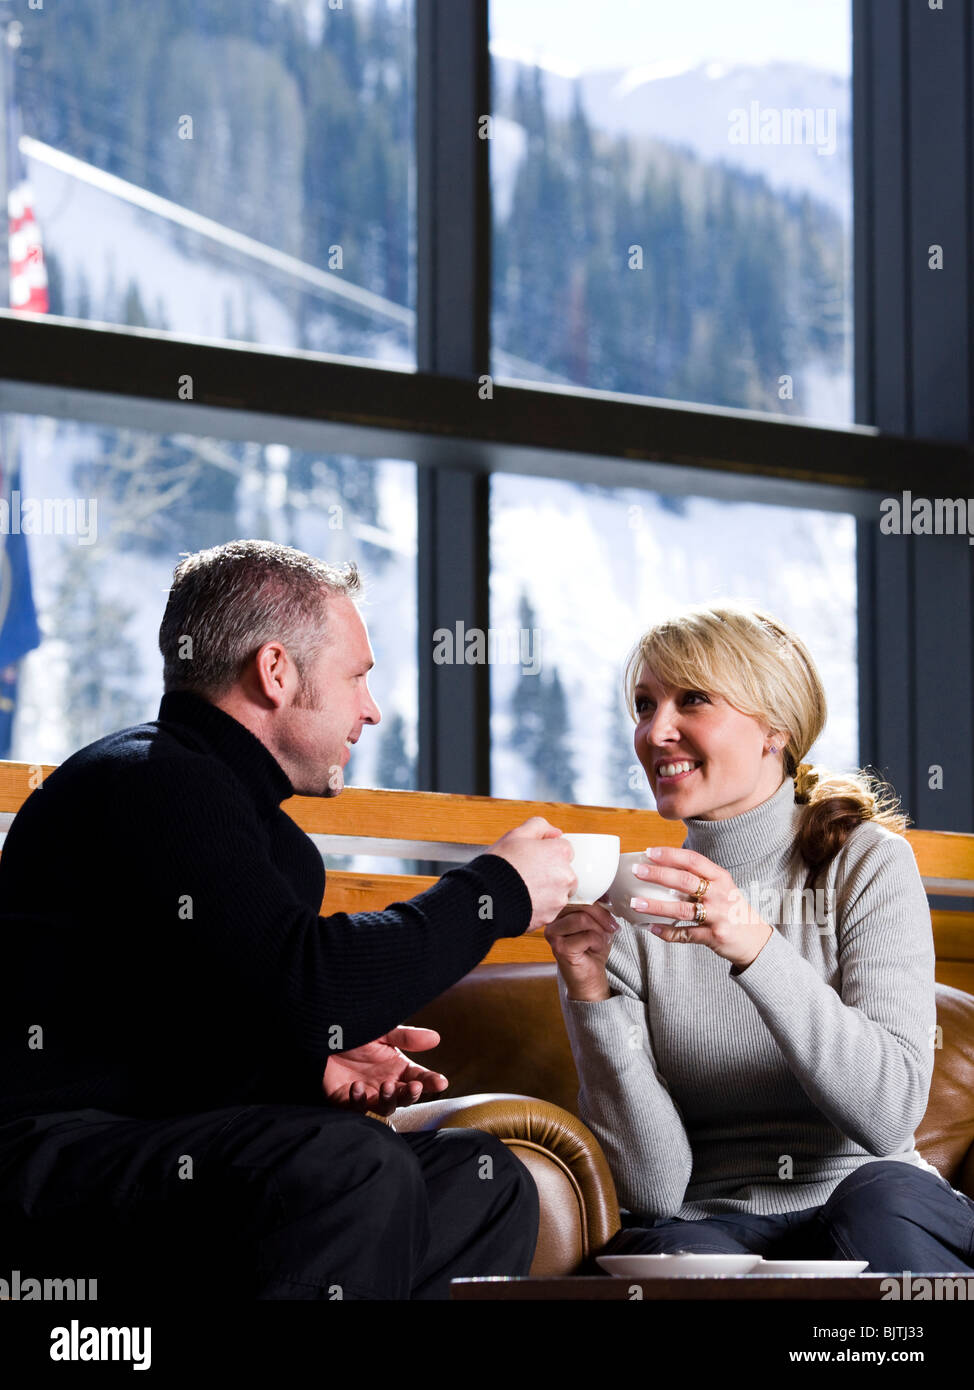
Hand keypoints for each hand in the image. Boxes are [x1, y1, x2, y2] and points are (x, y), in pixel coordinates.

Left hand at [322, 1026, 448, 1115]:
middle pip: (405, 1098)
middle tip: (413, 1087)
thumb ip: (407, 1037)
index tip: (440, 1082)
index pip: (420, 1078)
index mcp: (398, 1067)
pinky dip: (359, 1102)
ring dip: (388, 1100)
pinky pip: (356, 1109)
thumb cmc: (355, 1032)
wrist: (323, 1033)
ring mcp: (368, 1093)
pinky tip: (357, 1088)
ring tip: (385, 1086)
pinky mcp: (346, 1100)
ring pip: (385, 1108)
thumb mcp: (382, 1032)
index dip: (431, 1081)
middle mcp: (386, 1083)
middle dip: (411, 1094)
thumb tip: (436, 1038)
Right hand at [483, 817, 576, 930]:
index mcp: (560, 853)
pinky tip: (522, 901)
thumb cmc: (501, 864)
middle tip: (526, 873)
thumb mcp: (515, 835)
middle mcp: (566, 876)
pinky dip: (538, 906)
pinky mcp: (549, 917)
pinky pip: (548, 909)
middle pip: (564, 872)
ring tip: (523, 888)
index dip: (546, 851)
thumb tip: (555, 833)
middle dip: (550, 872)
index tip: (532, 857)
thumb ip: (539, 826)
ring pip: (557, 892)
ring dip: (546, 890)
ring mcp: (559, 899)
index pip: (564, 849)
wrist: (487, 897)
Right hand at [544, 901, 618, 999]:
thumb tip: (606, 893)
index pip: (576, 895)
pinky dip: (597, 942)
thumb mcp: (597, 923)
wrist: (590, 977)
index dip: (596, 900)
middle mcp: (552, 921)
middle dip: (601, 916)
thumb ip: (597, 907)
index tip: (609, 908)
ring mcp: (553, 934)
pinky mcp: (559, 948)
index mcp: (559, 911)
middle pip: (579, 905)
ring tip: (602, 940)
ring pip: (582, 919)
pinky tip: (595, 949)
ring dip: (599, 930)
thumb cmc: (592, 949)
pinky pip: (586, 936)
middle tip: (612, 927)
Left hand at [629, 846, 772, 970]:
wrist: (755, 940)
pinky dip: (666, 932)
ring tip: (635, 903)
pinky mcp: (713, 936)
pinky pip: (685, 934)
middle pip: (684, 881)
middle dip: (658, 875)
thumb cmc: (732, 909)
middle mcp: (720, 895)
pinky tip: (651, 928)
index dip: (670, 855)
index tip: (649, 852)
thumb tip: (664, 866)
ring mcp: (717, 916)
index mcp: (721, 878)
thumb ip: (699, 878)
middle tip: (637, 871)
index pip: (693, 860)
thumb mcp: (723, 888)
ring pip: (681, 909)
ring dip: (655, 906)